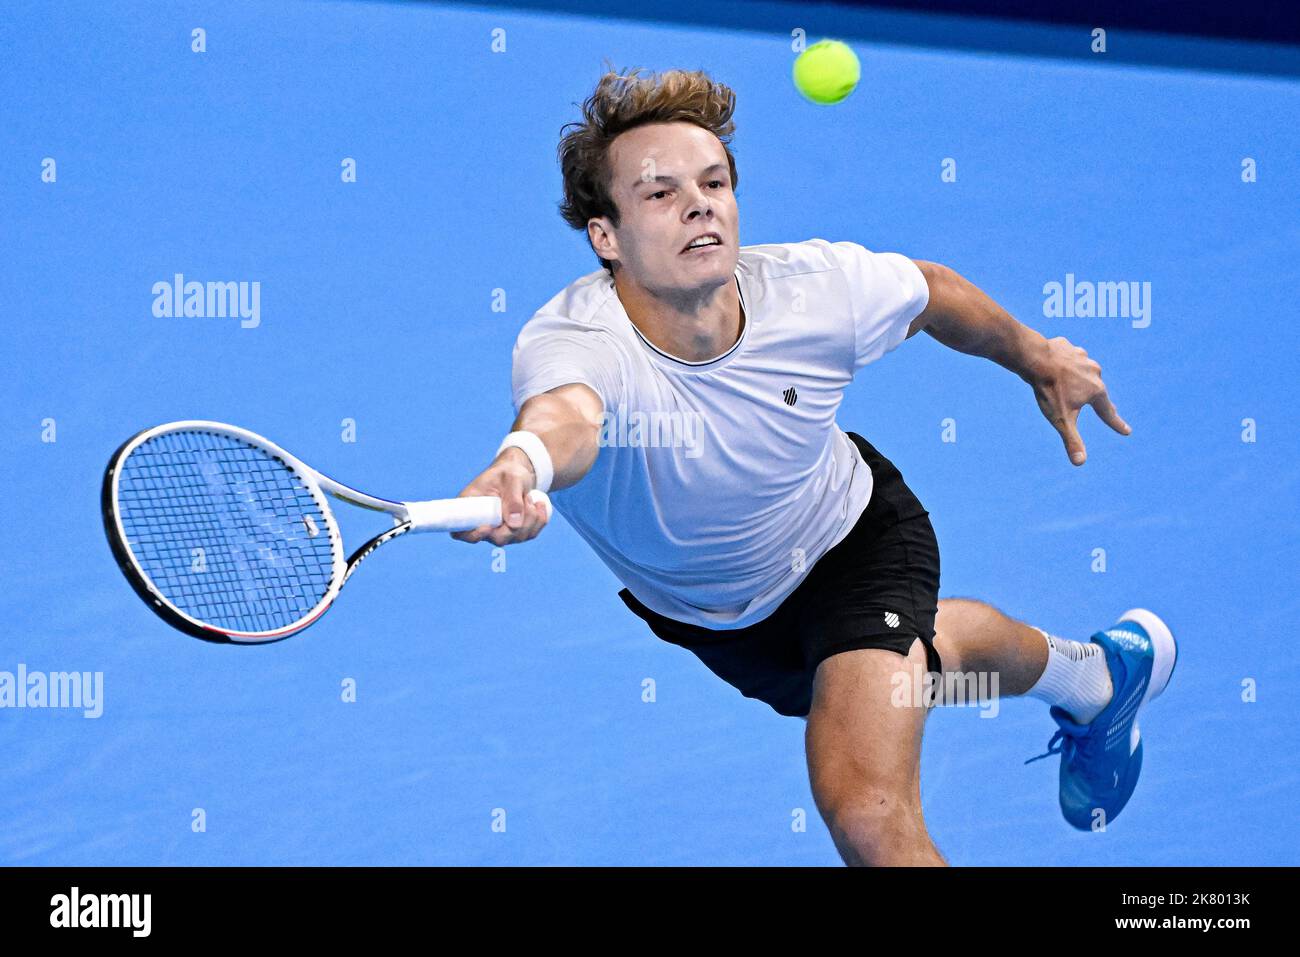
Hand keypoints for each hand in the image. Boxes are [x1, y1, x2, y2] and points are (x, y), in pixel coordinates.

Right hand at [450, 447, 549, 544]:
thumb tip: (513, 525)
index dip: (474, 536)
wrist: (517, 474)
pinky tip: (539, 505)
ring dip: (531, 518)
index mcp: (470, 507)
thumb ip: (513, 498)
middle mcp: (482, 523)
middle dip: (518, 522)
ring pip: (518, 538)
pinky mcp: (515, 532)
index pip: (461, 533)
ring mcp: (499, 530)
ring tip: (529, 497)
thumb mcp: (512, 478)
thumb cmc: (509, 472)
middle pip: (498, 539)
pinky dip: (539, 521)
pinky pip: (530, 534)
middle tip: (526, 500)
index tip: (488, 526)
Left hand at [1029, 337, 1130, 465]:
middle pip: (1097, 391)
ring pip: (1082, 372)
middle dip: (1098, 401)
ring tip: (1072, 384)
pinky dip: (1065, 363)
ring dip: (1080, 378)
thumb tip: (1080, 463)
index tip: (1127, 432)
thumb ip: (1072, 440)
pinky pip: (1068, 357)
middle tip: (1106, 409)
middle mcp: (1095, 372)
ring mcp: (1082, 357)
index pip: (1107, 413)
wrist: (1035, 358)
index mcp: (1096, 391)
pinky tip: (1058, 364)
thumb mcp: (1061, 420)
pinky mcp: (1068, 347)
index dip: (1116, 424)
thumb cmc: (1049, 391)